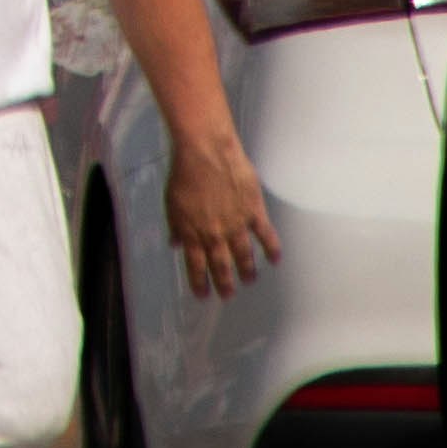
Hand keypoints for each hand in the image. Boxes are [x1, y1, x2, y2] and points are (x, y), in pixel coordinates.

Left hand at [167, 125, 279, 300]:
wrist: (205, 151)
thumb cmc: (184, 172)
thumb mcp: (171, 202)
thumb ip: (176, 226)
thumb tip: (175, 244)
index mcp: (192, 232)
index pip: (195, 264)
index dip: (199, 281)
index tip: (203, 295)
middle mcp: (215, 234)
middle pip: (220, 264)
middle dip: (224, 282)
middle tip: (227, 296)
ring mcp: (236, 224)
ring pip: (243, 254)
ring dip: (247, 270)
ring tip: (249, 281)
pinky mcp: (253, 211)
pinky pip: (265, 235)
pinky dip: (271, 249)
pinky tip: (275, 260)